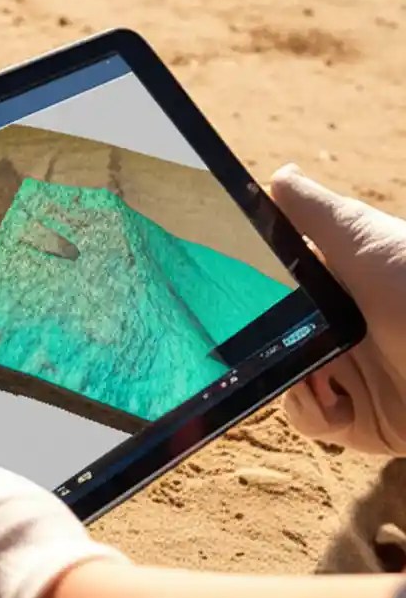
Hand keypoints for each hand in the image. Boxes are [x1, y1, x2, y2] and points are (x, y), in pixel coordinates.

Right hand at [271, 165, 405, 454]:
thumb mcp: (365, 240)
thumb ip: (314, 212)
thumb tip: (278, 176)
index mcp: (344, 284)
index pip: (279, 285)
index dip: (253, 292)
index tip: (233, 298)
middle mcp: (345, 327)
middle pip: (273, 337)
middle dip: (262, 345)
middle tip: (267, 347)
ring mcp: (353, 375)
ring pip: (283, 380)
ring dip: (289, 383)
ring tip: (316, 380)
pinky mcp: (361, 420)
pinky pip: (310, 421)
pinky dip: (311, 414)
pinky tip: (333, 405)